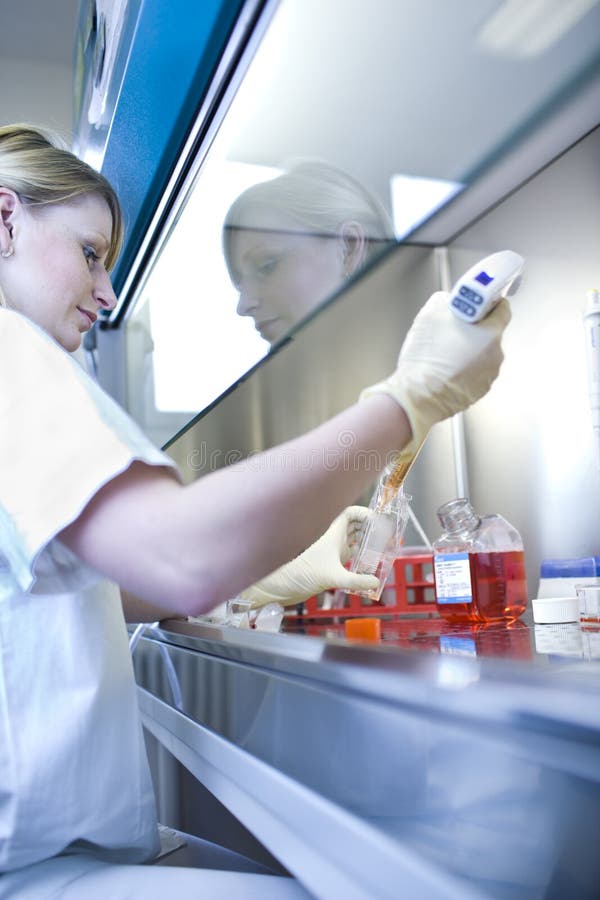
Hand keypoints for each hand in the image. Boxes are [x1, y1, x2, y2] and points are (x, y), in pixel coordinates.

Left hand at [240, 506, 378, 608]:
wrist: (287, 586)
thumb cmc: (304, 575)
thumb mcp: (333, 577)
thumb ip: (356, 580)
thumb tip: (376, 583)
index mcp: (332, 533)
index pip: (350, 513)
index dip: (364, 512)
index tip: (379, 519)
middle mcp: (334, 538)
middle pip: (356, 524)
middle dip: (371, 526)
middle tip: (388, 532)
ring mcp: (334, 549)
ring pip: (355, 537)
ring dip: (368, 539)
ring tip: (385, 544)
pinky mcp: (334, 562)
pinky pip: (353, 552)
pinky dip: (363, 553)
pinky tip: (372, 561)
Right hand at [360, 291, 510, 455]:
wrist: (418, 395)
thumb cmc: (426, 359)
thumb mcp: (431, 313)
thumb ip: (448, 301)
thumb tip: (451, 301)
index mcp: (490, 332)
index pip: (502, 309)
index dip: (489, 303)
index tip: (478, 303)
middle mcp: (496, 354)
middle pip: (490, 333)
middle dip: (474, 329)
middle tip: (453, 329)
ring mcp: (489, 374)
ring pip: (482, 353)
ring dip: (469, 350)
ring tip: (445, 352)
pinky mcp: (480, 389)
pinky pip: (476, 371)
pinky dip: (465, 368)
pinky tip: (446, 368)